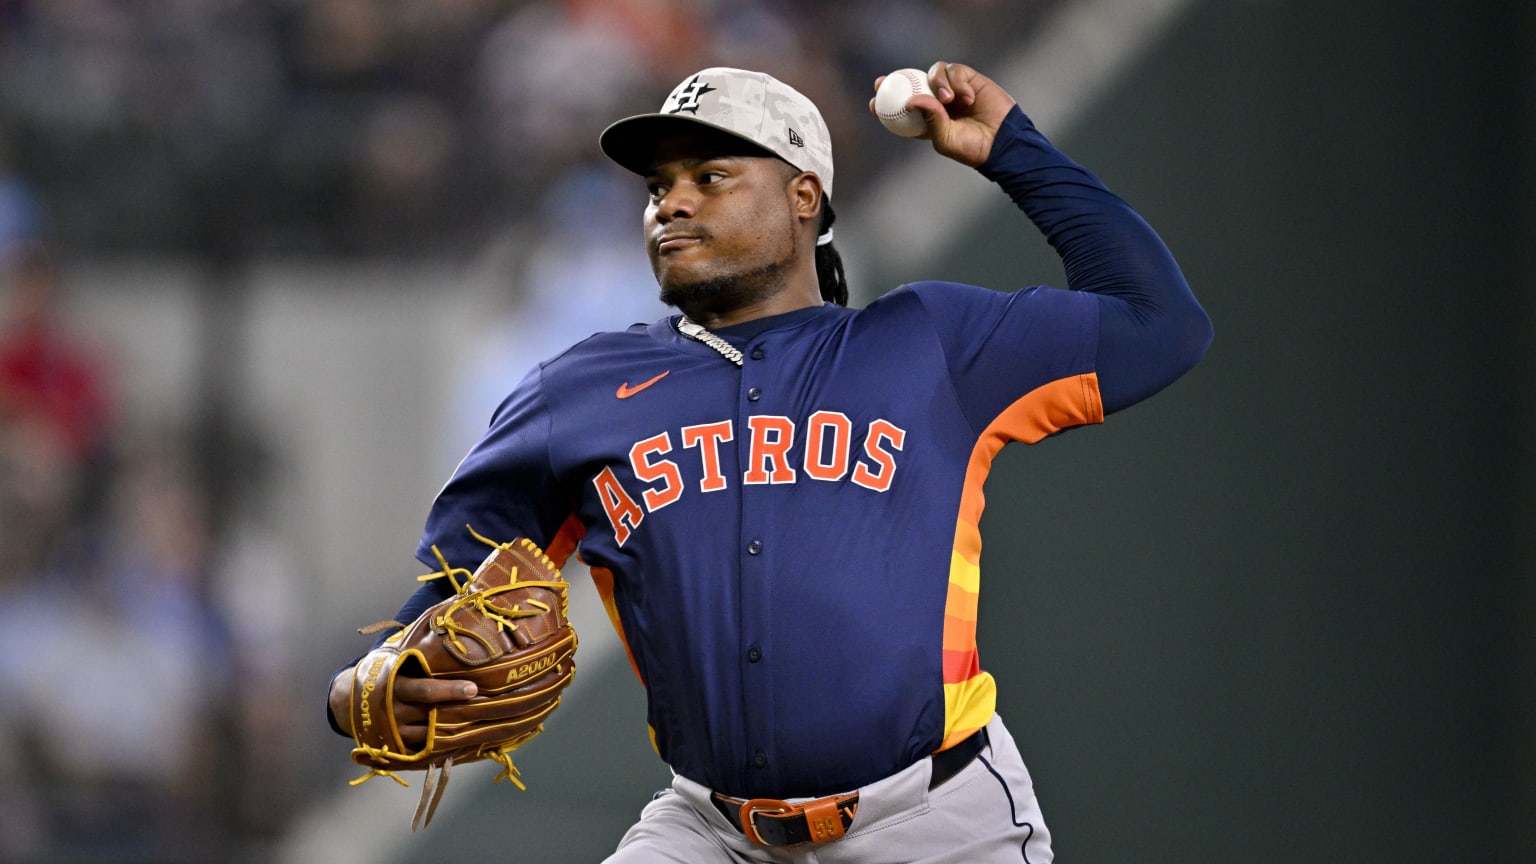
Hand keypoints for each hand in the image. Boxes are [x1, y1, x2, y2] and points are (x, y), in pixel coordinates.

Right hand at [329, 665, 477, 744]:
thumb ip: (413, 654)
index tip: (473, 688)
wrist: (345, 702)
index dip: (449, 690)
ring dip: (457, 733)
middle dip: (460, 712)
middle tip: (487, 708)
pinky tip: (468, 744)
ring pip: (430, 737)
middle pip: (432, 715)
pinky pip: (424, 751)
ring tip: (486, 727)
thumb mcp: (390, 660)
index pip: (424, 690)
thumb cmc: (379, 674)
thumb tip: (445, 630)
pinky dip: (445, 750)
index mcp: (394, 687)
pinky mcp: (398, 748)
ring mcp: (396, 733)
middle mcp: (394, 712)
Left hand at [868, 62, 1016, 167]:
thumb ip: (929, 118)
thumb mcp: (944, 138)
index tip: (873, 102)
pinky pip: (955, 70)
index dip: (887, 102)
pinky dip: (957, 82)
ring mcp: (954, 89)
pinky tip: (967, 98)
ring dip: (938, 83)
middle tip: (884, 81)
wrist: (1003, 141)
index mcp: (928, 120)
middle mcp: (939, 103)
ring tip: (948, 100)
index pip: (904, 108)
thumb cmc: (972, 147)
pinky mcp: (970, 80)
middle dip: (896, 80)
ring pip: (935, 73)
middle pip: (913, 84)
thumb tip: (910, 99)